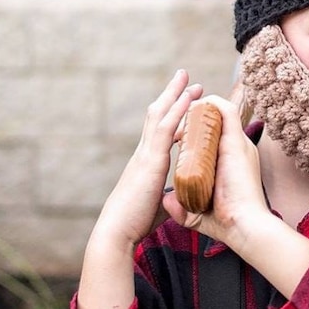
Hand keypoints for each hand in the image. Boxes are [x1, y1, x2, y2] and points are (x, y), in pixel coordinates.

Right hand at [94, 70, 203, 250]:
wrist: (118, 232)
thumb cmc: (136, 223)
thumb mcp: (158, 204)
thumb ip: (169, 197)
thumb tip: (179, 198)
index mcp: (145, 163)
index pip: (158, 130)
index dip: (170, 113)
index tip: (183, 99)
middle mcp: (143, 153)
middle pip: (157, 114)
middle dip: (171, 94)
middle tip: (185, 77)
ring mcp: (145, 154)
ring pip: (160, 115)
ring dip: (175, 95)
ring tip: (189, 79)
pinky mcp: (150, 161)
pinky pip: (165, 128)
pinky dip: (178, 111)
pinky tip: (190, 98)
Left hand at [163, 95, 269, 248]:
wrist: (244, 227)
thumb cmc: (225, 224)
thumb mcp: (196, 213)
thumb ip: (181, 206)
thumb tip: (167, 198)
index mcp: (230, 162)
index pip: (214, 136)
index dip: (195, 130)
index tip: (177, 136)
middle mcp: (236, 148)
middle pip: (215, 119)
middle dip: (194, 114)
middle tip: (176, 121)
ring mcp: (238, 143)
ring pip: (218, 110)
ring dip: (198, 108)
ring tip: (179, 115)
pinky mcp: (236, 140)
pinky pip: (224, 110)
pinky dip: (208, 105)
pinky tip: (189, 111)